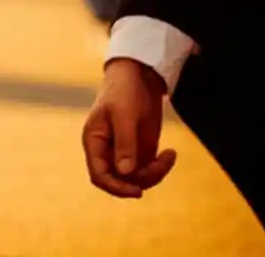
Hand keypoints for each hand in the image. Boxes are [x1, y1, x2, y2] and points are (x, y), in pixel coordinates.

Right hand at [82, 58, 176, 197]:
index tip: (137, 190)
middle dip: (140, 180)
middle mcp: (107, 151)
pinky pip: (149, 169)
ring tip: (169, 155)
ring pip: (136, 178)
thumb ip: (125, 143)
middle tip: (159, 167)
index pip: (99, 175)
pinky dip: (161, 167)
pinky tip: (170, 153)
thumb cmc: (124, 90)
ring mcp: (124, 151)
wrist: (139, 74)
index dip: (115, 187)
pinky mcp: (141, 149)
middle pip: (119, 180)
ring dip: (154, 173)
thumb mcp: (124, 114)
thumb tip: (126, 173)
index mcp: (94, 142)